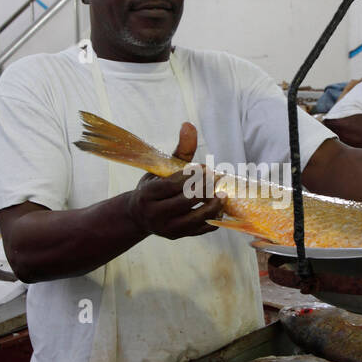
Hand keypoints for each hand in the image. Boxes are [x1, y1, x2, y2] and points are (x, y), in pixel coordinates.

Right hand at [127, 121, 223, 239]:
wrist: (139, 216)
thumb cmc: (153, 187)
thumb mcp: (161, 168)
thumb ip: (180, 150)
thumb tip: (189, 125)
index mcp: (147, 195)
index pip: (173, 185)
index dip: (192, 175)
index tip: (204, 167)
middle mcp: (154, 214)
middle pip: (185, 201)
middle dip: (204, 188)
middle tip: (216, 178)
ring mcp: (166, 228)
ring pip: (195, 218)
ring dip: (213, 205)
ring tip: (222, 194)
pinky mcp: (177, 236)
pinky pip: (200, 230)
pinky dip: (213, 219)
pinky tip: (219, 207)